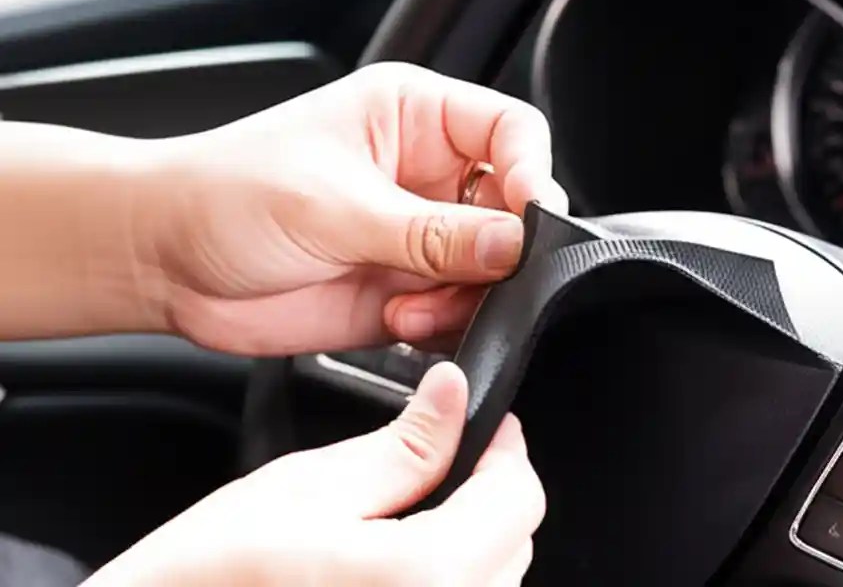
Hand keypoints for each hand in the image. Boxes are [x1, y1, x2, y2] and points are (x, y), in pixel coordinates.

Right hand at [83, 362, 544, 586]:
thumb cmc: (204, 579)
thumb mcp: (307, 489)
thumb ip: (402, 444)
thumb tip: (453, 394)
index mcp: (426, 575)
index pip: (519, 499)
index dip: (504, 449)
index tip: (483, 424)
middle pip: (515, 545)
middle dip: (487, 497)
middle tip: (439, 464)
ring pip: (494, 584)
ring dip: (471, 545)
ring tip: (403, 523)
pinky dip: (445, 582)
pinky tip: (393, 570)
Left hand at [143, 62, 568, 354]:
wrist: (163, 261)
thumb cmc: (225, 196)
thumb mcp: (334, 206)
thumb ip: (430, 232)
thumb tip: (512, 243)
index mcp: (415, 117)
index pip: (512, 131)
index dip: (531, 171)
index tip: (530, 215)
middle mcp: (426, 173)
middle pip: (514, 205)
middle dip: (502, 248)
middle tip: (476, 271)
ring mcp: (419, 234)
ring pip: (494, 267)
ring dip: (468, 294)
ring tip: (414, 301)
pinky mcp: (407, 287)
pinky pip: (461, 310)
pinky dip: (446, 323)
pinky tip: (400, 317)